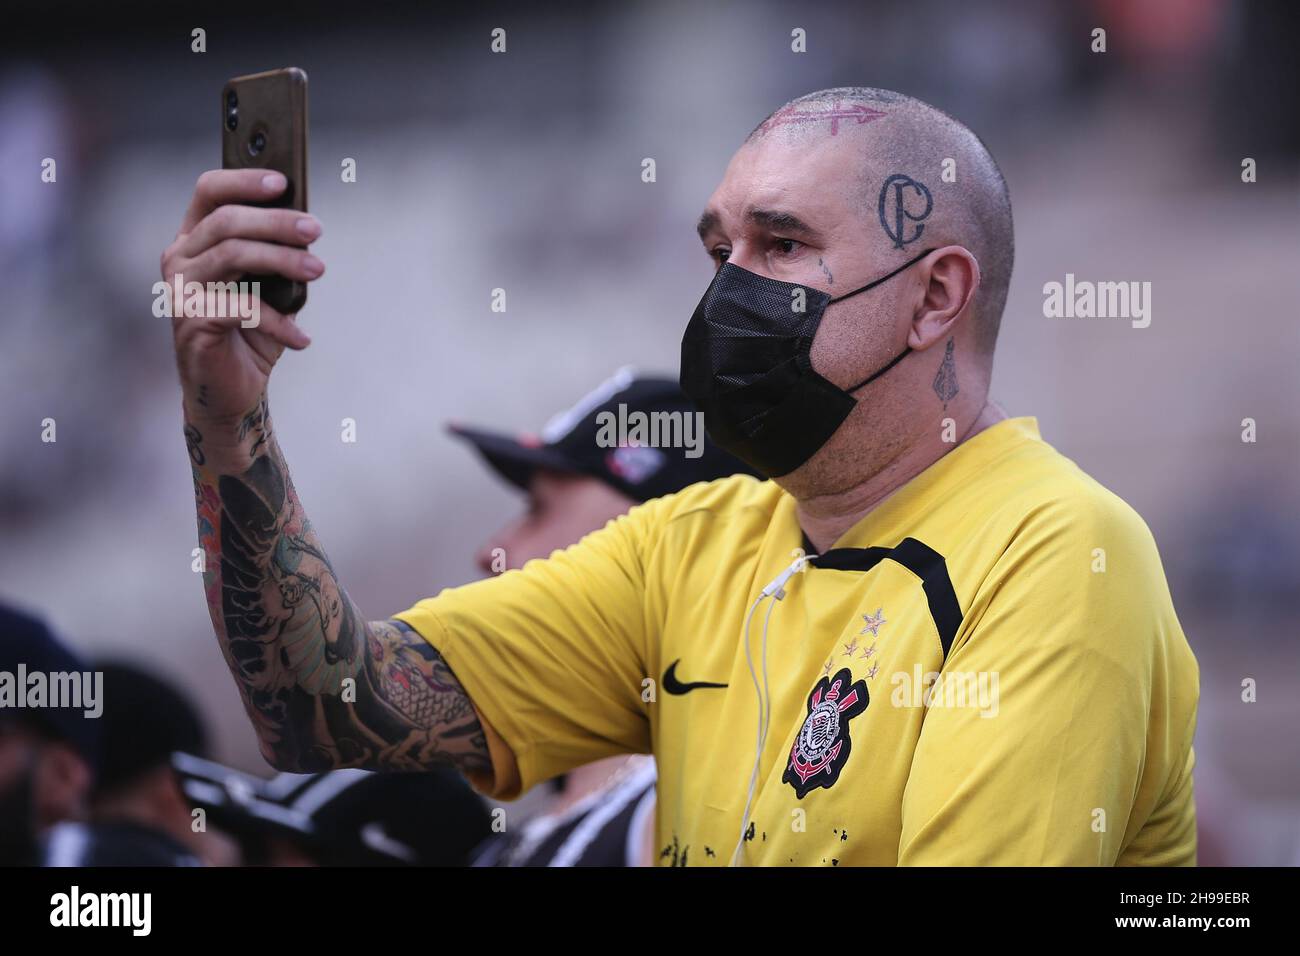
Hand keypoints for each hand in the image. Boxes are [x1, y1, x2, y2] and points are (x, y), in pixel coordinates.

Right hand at [163, 168, 323, 425]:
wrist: (232, 388)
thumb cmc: (252, 331)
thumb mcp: (270, 286)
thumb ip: (278, 254)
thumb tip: (307, 226)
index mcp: (196, 239)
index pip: (209, 191)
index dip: (244, 180)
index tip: (283, 180)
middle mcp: (181, 257)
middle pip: (226, 221)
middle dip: (275, 221)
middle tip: (314, 230)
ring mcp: (181, 288)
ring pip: (232, 254)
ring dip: (281, 260)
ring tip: (316, 270)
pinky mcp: (190, 321)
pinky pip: (241, 307)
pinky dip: (279, 322)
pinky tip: (302, 337)